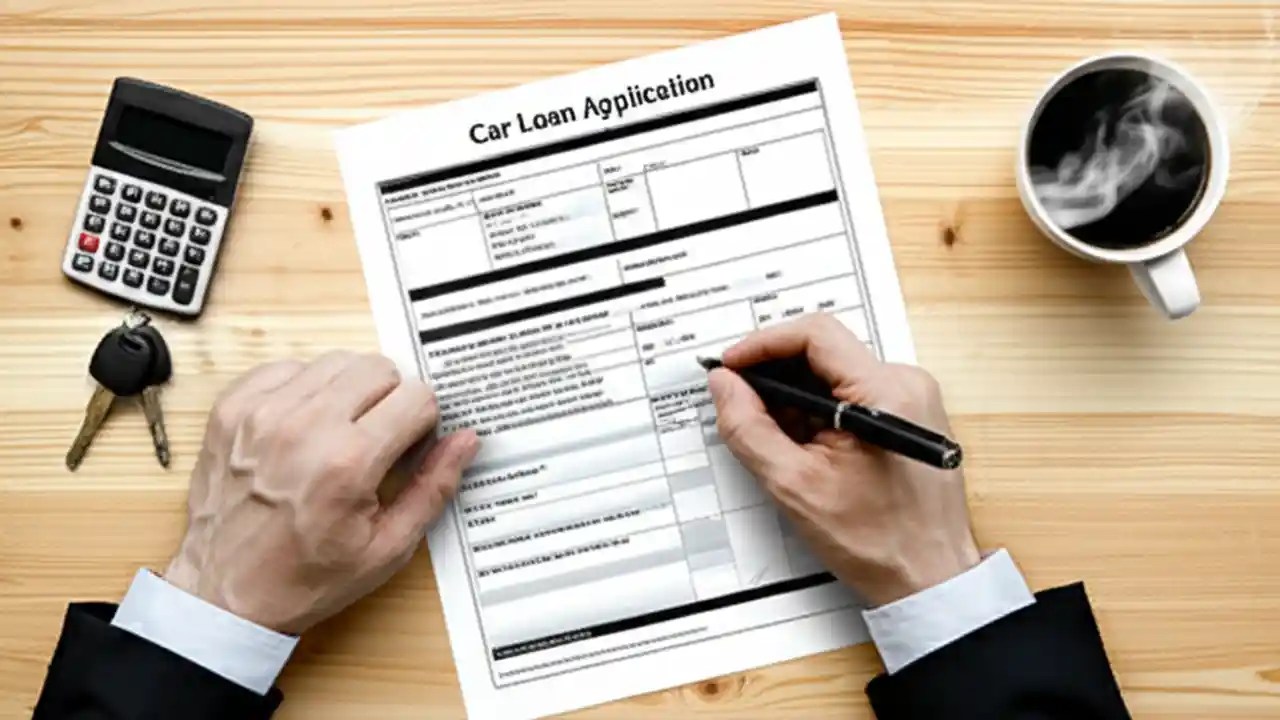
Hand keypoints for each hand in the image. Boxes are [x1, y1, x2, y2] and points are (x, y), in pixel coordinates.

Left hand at [164, 352, 478, 634]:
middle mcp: (304, 427)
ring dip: (349, 390)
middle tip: (377, 438)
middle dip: (390, 399)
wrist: (224, 593)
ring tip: (340, 432)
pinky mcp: (233, 409)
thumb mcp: (386, 548)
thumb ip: (433, 488)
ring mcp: (263, 413)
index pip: (416, 396)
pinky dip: (304, 388)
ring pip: (336, 361)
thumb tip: (465, 441)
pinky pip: (288, 367)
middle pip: (379, 368)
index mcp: (348, 463)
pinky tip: (304, 426)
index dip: (423, 421)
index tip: (410, 444)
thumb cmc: (304, 577)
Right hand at [708, 314, 978, 606]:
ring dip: (796, 397)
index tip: (732, 366)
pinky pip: (852, 394)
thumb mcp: (794, 486)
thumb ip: (749, 428)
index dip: (763, 344)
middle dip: (775, 373)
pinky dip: (819, 411)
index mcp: (885, 394)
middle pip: (823, 351)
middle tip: (741, 402)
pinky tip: (804, 446)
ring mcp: (911, 400)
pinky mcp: (908, 416)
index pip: (815, 335)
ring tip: (775, 437)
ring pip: (835, 374)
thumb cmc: (880, 543)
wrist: (930, 579)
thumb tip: (725, 387)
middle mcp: (905, 386)